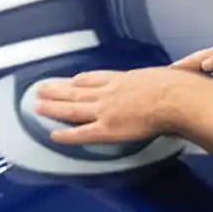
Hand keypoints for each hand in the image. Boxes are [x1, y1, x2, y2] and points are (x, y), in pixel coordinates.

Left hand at [34, 68, 180, 145]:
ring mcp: (105, 111)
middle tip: (40, 89)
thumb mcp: (162, 76)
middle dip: (57, 91)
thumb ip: (155, 81)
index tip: (70, 80)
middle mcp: (108, 93)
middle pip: (77, 91)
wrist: (174, 97)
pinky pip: (82, 133)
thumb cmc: (175, 86)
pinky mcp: (107, 129)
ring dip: (53, 108)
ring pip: (73, 109)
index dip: (79, 81)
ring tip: (37, 106)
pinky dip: (67, 135)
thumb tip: (165, 80)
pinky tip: (54, 135)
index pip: (94, 79)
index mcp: (122, 79)